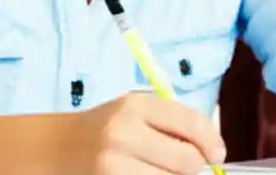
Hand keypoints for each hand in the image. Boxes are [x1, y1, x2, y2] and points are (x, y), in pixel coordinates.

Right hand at [78, 93, 226, 173]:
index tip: (217, 155)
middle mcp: (123, 134)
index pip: (192, 124)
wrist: (58, 148)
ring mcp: (113, 167)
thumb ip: (173, 124)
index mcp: (135, 107)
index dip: (212, 143)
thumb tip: (214, 151)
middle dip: (194, 167)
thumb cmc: (107, 129)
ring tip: (161, 170)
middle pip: (188, 161)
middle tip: (186, 166)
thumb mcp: (135, 112)